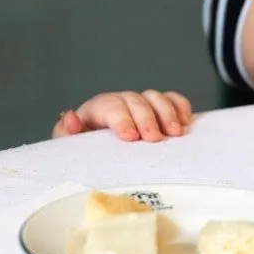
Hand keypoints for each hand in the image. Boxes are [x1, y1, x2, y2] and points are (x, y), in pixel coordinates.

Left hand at [51, 90, 191, 141]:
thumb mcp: (71, 146)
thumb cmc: (86, 152)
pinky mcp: (159, 111)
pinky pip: (172, 100)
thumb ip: (67, 133)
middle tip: (154, 139)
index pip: (109, 106)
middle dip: (146, 118)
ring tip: (175, 133)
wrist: (101, 155)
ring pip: (154, 97)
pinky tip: (186, 122)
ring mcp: (141, 105)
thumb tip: (71, 117)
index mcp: (97, 110)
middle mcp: (121, 103)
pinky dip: (180, 106)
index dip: (121, 119)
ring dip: (166, 112)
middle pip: (134, 100)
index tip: (130, 137)